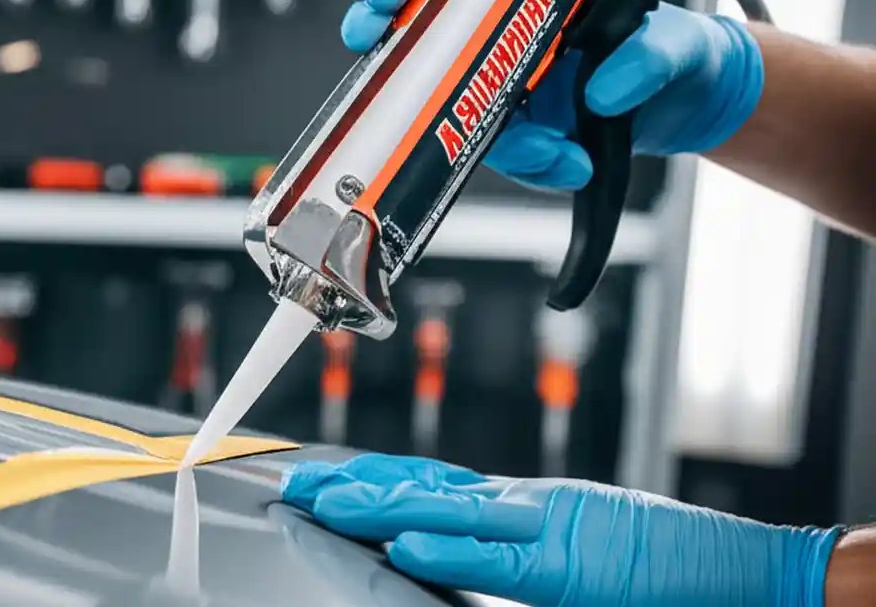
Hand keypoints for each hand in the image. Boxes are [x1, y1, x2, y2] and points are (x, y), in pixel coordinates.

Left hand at [282, 454, 838, 606]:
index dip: (379, 476)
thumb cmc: (667, 564)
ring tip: (324, 501)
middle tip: (300, 484)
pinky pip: (497, 560)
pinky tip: (401, 540)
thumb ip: (517, 544)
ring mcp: (548, 530)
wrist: (746, 569)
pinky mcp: (569, 568)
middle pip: (425, 485)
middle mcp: (528, 504)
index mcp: (528, 503)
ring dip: (380, 505)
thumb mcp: (576, 545)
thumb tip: (456, 544)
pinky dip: (448, 546)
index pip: (436, 481)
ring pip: (447, 509)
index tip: (332, 476)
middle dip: (359, 485)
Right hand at [344, 0, 765, 189]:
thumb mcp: (673, 43)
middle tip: (373, 38)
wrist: (688, 107)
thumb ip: (647, 57)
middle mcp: (499, 41)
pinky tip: (569, 162)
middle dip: (383, 43)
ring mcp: (500, 91)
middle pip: (414, 40)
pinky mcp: (517, 136)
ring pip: (449, 113)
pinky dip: (534, 164)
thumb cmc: (673, 51)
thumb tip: (606, 87)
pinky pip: (504, 155)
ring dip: (480, 133)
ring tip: (549, 147)